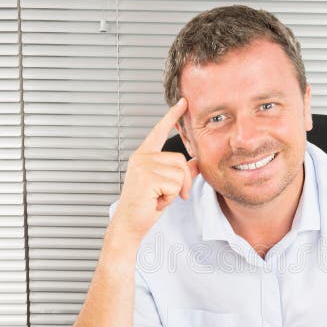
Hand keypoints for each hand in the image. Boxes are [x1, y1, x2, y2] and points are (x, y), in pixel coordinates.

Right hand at [110, 98, 199, 241]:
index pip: (159, 131)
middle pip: (180, 159)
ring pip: (179, 172)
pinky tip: (155, 200)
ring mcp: (142, 166)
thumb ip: (180, 172)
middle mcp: (142, 157)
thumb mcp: (166, 186)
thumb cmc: (144, 205)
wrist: (130, 224)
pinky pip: (174, 183)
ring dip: (175, 190)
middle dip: (182, 181)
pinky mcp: (146, 177)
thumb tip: (197, 163)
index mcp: (144, 156)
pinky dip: (170, 197)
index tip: (183, 102)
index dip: (172, 116)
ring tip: (158, 197)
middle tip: (166, 194)